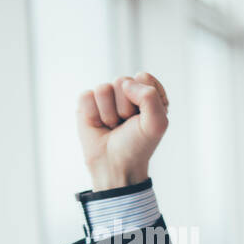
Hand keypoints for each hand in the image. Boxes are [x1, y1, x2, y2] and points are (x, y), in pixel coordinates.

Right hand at [76, 72, 169, 191]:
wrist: (114, 164)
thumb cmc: (137, 145)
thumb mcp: (156, 124)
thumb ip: (150, 97)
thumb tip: (125, 82)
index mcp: (149, 95)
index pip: (144, 78)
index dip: (143, 98)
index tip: (143, 117)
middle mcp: (128, 93)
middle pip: (122, 80)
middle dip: (125, 107)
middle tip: (126, 124)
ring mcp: (107, 97)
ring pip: (103, 88)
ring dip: (109, 113)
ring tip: (113, 126)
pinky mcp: (88, 103)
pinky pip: (86, 96)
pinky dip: (93, 115)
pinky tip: (98, 125)